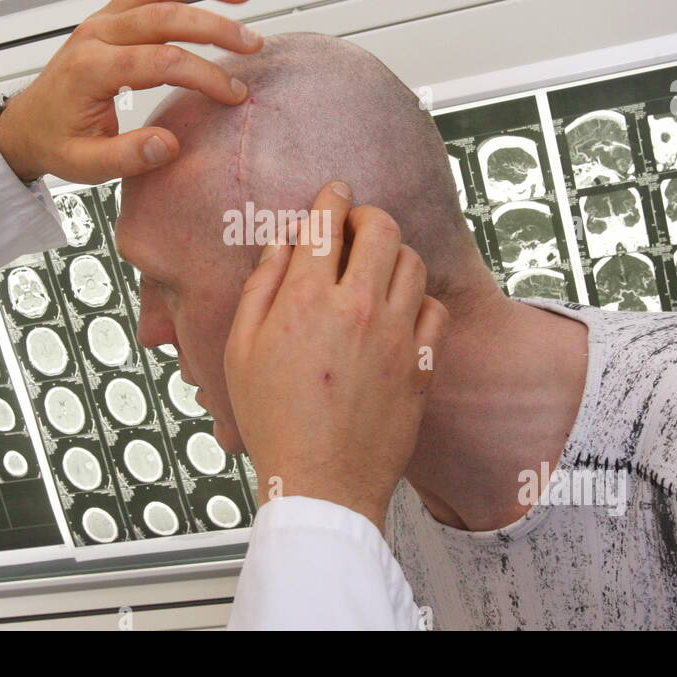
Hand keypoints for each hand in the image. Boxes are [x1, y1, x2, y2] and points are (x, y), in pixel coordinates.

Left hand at [0, 0, 261, 183]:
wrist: (28, 124)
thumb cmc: (58, 141)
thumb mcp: (85, 164)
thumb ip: (127, 156)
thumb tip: (169, 144)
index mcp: (92, 69)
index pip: (160, 61)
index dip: (203, 75)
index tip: (234, 94)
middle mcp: (98, 34)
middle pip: (164, 15)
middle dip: (214, 27)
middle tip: (252, 44)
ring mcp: (104, 19)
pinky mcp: (112, 15)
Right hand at [223, 181, 448, 530]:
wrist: (321, 483)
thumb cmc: (275, 423)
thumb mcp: (241, 351)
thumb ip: (261, 288)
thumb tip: (281, 244)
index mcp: (305, 300)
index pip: (326, 223)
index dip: (331, 197)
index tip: (334, 192)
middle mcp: (356, 308)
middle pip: (381, 228)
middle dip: (368, 215)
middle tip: (358, 225)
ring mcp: (395, 335)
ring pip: (413, 263)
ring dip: (395, 254)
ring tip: (378, 267)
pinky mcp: (421, 364)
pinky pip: (436, 309)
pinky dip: (420, 300)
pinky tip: (400, 310)